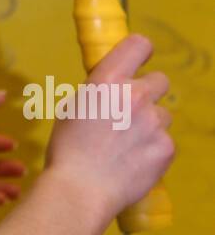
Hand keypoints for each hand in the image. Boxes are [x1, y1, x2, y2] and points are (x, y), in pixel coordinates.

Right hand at [44, 34, 174, 219]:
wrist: (80, 189)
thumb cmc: (67, 149)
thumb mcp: (74, 107)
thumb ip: (100, 92)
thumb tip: (112, 91)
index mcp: (108, 80)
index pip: (139, 45)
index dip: (140, 52)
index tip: (137, 63)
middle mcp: (135, 95)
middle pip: (160, 80)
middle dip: (149, 93)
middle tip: (132, 113)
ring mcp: (154, 122)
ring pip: (163, 115)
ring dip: (151, 125)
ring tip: (129, 146)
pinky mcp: (167, 147)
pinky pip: (165, 141)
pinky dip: (153, 150)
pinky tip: (134, 162)